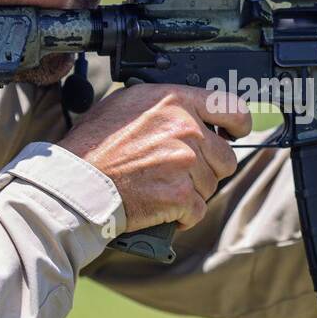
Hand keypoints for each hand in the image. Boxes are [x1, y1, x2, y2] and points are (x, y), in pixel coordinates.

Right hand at [57, 83, 251, 231]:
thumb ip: (166, 106)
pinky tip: (160, 207)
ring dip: (191, 192)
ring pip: (211, 186)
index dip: (238, 125)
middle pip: (225, 157)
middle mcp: (187, 130)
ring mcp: (186, 164)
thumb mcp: (129, 104)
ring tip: (159, 186)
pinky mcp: (181, 196)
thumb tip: (191, 113)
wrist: (78, 182)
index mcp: (176, 102)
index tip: (235, 133)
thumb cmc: (95, 144)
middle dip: (207, 168)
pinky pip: (197, 210)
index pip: (231, 109)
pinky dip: (182, 215)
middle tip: (178, 172)